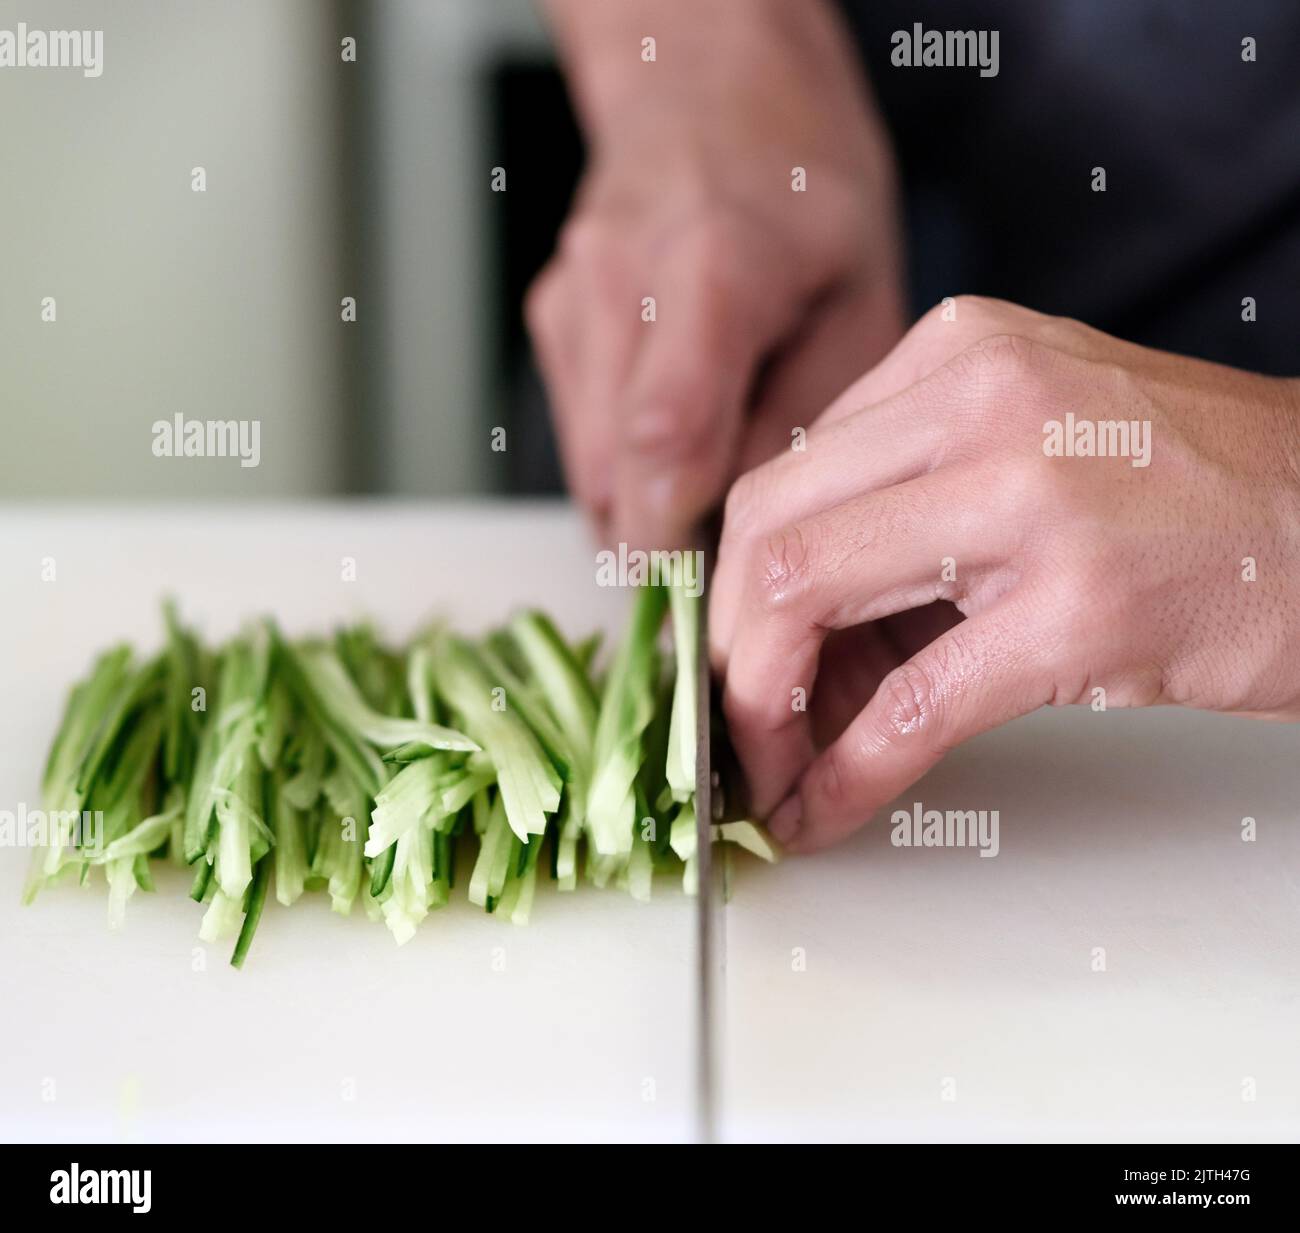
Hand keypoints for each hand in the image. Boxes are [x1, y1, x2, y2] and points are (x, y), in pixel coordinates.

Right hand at [528, 0, 903, 547]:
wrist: (709, 85)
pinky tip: (683, 448)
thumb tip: (772, 548)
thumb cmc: (807, 190)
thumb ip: (811, 427)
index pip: (665, 441)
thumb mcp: (859, 303)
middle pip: (613, 478)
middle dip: (668, 558)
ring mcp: (570, 305)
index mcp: (710, 271)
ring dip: (649, 519)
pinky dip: (629, 473)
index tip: (716, 617)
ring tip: (718, 510)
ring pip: (589, 475)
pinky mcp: (550, 322)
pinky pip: (583, 441)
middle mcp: (616, 287)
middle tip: (733, 596)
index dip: (681, 549)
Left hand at [710, 296, 1299, 850]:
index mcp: (959, 354)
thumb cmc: (1192, 489)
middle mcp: (983, 404)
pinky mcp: (1081, 608)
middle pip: (768, 531)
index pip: (783, 476)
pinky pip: (911, 706)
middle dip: (732, 648)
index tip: (738, 655)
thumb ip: (909, 501)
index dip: (735, 588)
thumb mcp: (1032, 439)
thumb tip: (791, 624)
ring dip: (764, 710)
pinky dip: (844, 772)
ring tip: (770, 769)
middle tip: (741, 720)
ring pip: (805, 599)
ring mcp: (1031, 500)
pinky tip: (823, 810)